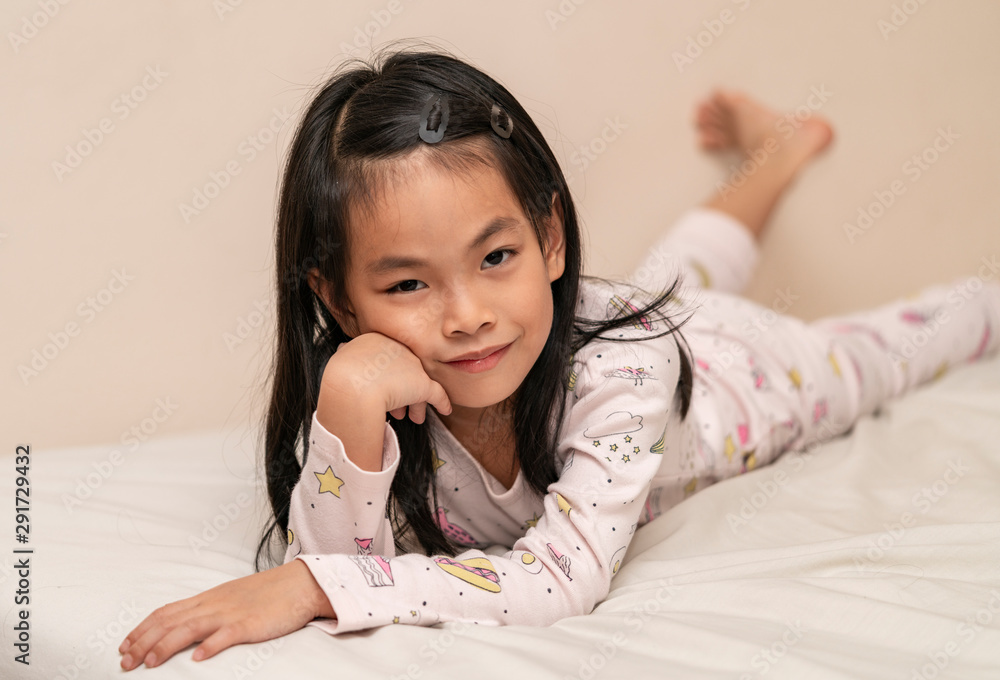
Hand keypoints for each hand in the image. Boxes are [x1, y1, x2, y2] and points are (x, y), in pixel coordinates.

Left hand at [119, 559, 331, 670]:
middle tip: (124, 662)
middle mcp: (214, 604)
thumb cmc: (269, 593)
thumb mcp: (233, 598)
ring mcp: (232, 613)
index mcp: (209, 598)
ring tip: (149, 663)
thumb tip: (188, 629)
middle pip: (171, 621)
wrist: (301, 583)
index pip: (166, 612)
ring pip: (190, 628)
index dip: (142, 629)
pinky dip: (210, 647)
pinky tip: (198, 659)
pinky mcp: (251, 624)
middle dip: (143, 642)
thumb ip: (210, 611)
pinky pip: (227, 635)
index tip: (124, 646)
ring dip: (166, 646)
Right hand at [321, 332, 451, 423]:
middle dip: (402, 389)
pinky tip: (444, 410)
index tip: (382, 388)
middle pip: (404, 370)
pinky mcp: (423, 385)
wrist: (353, 384)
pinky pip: (437, 395)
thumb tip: (343, 349)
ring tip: (413, 418)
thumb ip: (346, 354)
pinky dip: (441, 403)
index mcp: (377, 340)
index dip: (386, 376)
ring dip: (416, 402)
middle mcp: (398, 349)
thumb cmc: (342, 374)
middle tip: (398, 406)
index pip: (387, 358)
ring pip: (419, 384)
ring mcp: (412, 366)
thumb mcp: (340, 358)